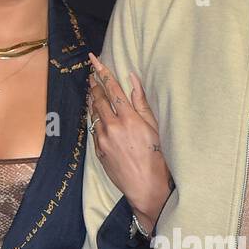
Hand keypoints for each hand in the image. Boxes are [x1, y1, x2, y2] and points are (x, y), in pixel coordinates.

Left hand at [86, 53, 173, 231]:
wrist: (146, 188)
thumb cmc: (157, 158)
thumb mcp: (154, 128)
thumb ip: (141, 103)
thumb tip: (132, 81)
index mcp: (129, 118)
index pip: (112, 88)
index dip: (102, 72)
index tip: (94, 60)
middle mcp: (113, 126)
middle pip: (98, 98)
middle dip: (94, 84)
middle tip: (91, 73)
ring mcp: (103, 139)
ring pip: (93, 112)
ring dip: (91, 99)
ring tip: (91, 89)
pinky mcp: (99, 151)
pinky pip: (94, 129)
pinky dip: (94, 117)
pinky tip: (95, 113)